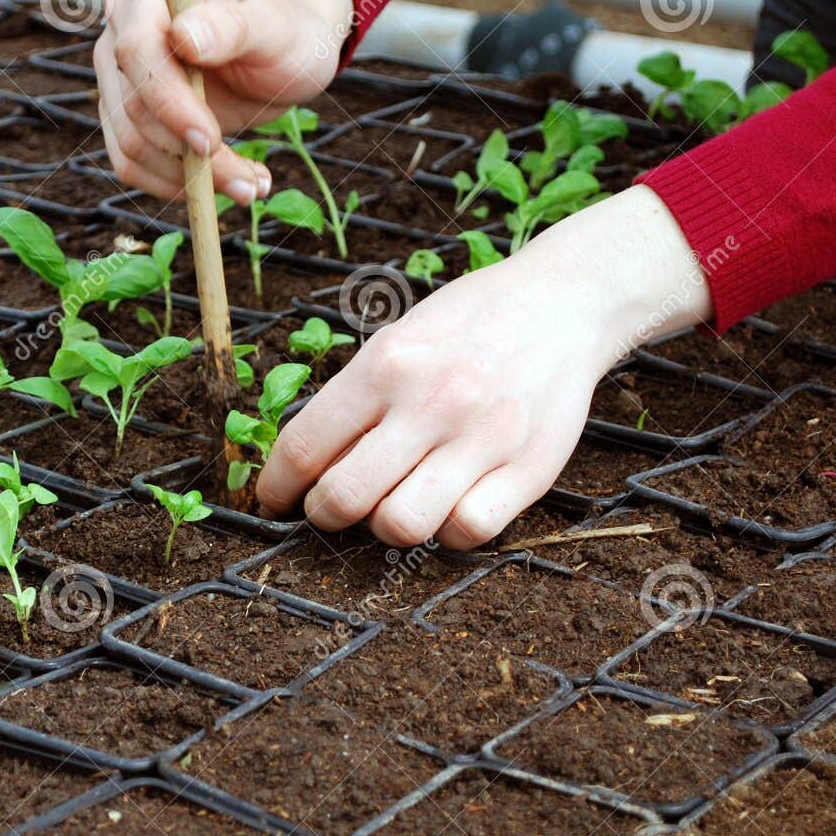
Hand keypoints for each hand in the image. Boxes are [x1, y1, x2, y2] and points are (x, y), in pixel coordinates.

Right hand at [96, 0, 352, 203]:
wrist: (285, 54)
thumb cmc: (286, 30)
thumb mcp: (277, 25)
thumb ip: (233, 26)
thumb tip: (183, 37)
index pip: (137, 48)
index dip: (167, 102)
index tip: (210, 142)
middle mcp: (125, 25)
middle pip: (131, 105)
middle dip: (188, 155)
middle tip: (250, 184)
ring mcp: (120, 72)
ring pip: (131, 144)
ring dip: (189, 180)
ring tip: (250, 185)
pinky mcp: (125, 113)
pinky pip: (132, 163)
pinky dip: (178, 185)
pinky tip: (228, 183)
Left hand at [255, 186, 714, 549]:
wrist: (564, 302)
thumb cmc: (470, 323)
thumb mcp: (400, 336)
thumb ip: (354, 395)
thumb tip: (299, 462)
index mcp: (387, 363)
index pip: (305, 446)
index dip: (275, 487)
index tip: (272, 501)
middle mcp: (431, 402)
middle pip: (344, 498)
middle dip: (323, 514)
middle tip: (330, 508)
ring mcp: (483, 439)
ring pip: (401, 525)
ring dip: (386, 525)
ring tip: (393, 503)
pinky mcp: (530, 470)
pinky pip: (468, 532)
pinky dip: (449, 532)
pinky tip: (447, 507)